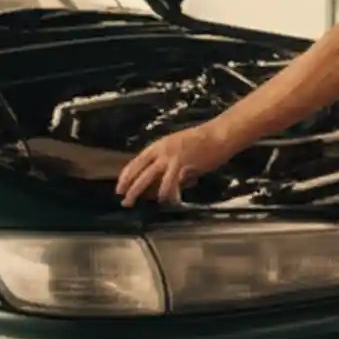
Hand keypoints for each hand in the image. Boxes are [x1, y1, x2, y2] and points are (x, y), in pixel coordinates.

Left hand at [115, 125, 233, 206]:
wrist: (218, 135)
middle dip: (129, 186)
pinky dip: (167, 193)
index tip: (120, 187)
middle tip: (123, 200)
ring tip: (136, 203)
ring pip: (149, 177)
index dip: (127, 175)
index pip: (137, 161)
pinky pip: (170, 183)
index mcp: (159, 145)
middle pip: (139, 170)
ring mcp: (171, 157)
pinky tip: (168, 201)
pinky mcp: (182, 164)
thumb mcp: (180, 148)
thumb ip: (171, 164)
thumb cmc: (203, 141)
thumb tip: (168, 182)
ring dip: (139, 191)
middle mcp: (161, 150)